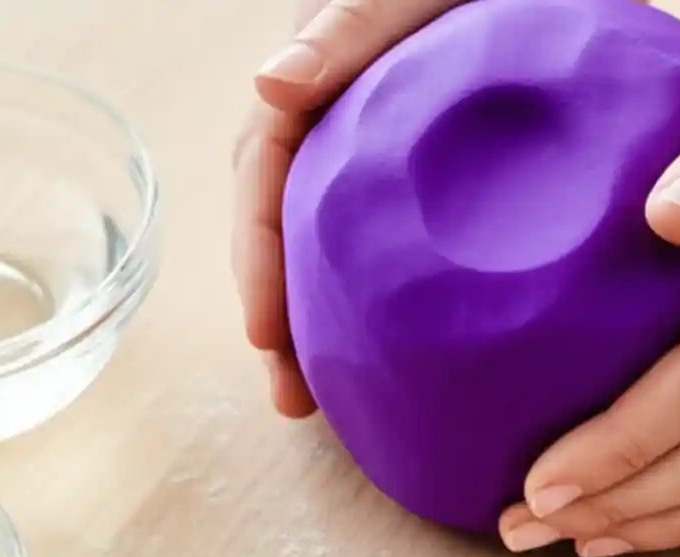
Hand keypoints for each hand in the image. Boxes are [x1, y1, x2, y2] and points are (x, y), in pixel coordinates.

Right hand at [232, 0, 472, 416]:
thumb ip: (350, 21)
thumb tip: (269, 83)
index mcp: (321, 72)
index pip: (264, 165)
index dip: (257, 252)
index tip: (264, 334)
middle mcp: (336, 113)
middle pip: (282, 217)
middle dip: (276, 307)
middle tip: (292, 392)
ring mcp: (374, 145)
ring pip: (325, 234)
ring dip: (312, 313)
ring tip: (321, 395)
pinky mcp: (422, 170)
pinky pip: (383, 235)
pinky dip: (374, 292)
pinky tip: (392, 345)